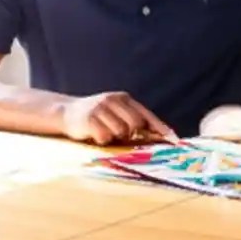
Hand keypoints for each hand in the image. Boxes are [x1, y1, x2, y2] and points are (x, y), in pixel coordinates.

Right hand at [60, 92, 174, 144]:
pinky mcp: (89, 119)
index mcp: (123, 98)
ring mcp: (100, 108)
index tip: (175, 141)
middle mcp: (113, 100)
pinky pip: (105, 137)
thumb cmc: (96, 116)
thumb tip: (159, 136)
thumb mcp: (115, 112)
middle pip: (135, 124)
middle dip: (131, 134)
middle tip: (119, 135)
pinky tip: (94, 134)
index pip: (146, 115)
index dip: (161, 128)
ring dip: (114, 137)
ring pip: (120, 132)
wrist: (65, 112)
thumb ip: (133, 120)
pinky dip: (102, 140)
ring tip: (104, 132)